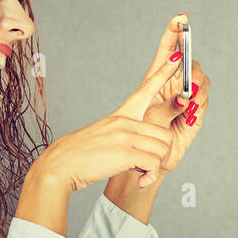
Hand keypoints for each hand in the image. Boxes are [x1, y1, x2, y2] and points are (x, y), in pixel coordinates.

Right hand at [42, 43, 182, 192]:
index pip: (146, 88)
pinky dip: (149, 175)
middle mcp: (125, 121)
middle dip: (160, 153)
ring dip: (155, 165)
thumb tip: (145, 150)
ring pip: (162, 148)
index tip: (177, 57)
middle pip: (164, 134)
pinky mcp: (125, 152)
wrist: (60, 166)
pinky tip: (139, 180)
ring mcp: (125, 136)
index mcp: (122, 115)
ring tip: (139, 171)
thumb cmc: (82, 154)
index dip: (163, 73)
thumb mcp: (105, 136)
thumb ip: (127, 136)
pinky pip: (154, 163)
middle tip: (145, 165)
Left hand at [136, 15, 210, 178]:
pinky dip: (200, 104)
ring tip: (187, 106)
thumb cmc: (141, 136)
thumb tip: (185, 97)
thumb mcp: (150, 118)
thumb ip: (167, 106)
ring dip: (197, 90)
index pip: (167, 49)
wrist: (149, 160)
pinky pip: (204, 100)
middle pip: (190, 64)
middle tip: (188, 85)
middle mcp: (174, 84)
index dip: (175, 32)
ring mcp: (187, 97)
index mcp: (157, 77)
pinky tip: (190, 114)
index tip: (181, 18)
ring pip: (201, 82)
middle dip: (191, 71)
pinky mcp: (197, 111)